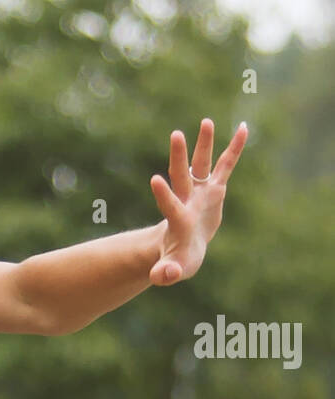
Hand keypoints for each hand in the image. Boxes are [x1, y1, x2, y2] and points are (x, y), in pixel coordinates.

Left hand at [148, 119, 248, 285]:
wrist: (184, 248)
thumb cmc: (178, 261)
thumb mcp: (174, 270)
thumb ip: (167, 273)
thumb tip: (162, 277)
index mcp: (178, 220)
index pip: (170, 205)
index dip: (163, 194)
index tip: (154, 178)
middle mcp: (187, 200)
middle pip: (181, 175)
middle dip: (179, 157)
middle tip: (176, 134)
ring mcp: (200, 192)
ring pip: (202, 165)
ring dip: (204, 144)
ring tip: (206, 121)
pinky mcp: (214, 190)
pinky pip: (226, 166)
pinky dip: (235, 149)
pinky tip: (244, 128)